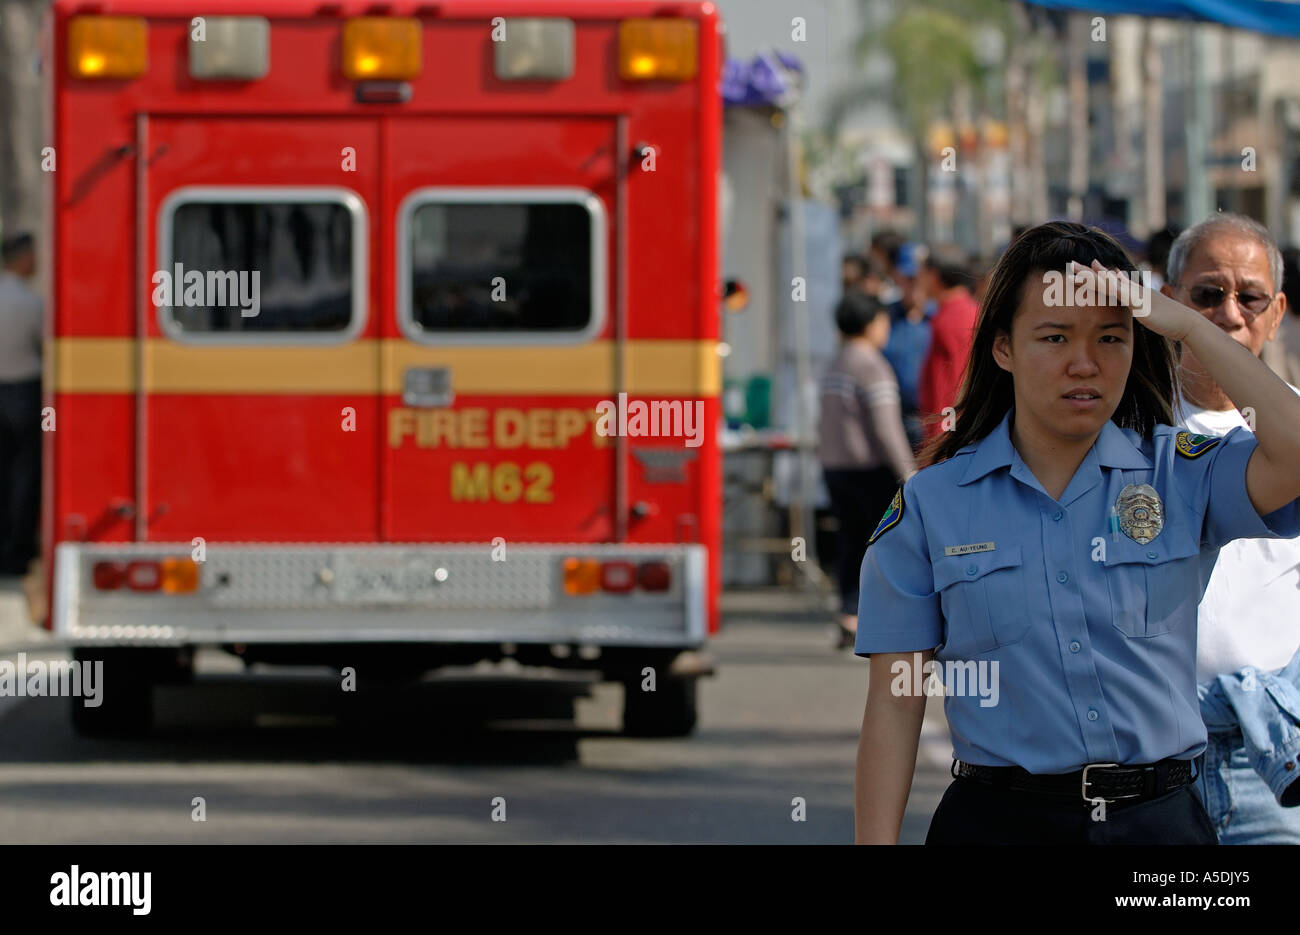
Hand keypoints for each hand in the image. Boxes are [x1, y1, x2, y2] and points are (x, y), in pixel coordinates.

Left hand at [1071, 259, 1198, 341]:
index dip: (1095, 273)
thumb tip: (1125, 291)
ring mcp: (1136, 295)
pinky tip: (1101, 282)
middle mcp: (1133, 289)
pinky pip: (1123, 294)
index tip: (1081, 266)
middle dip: (1087, 272)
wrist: (1185, 323)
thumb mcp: (1147, 308)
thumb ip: (1135, 299)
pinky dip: (1112, 287)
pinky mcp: (1140, 304)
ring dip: (1093, 277)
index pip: (1110, 280)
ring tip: (1076, 273)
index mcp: (1132, 291)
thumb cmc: (1167, 318)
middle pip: (1106, 278)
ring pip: (1110, 283)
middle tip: (1070, 264)